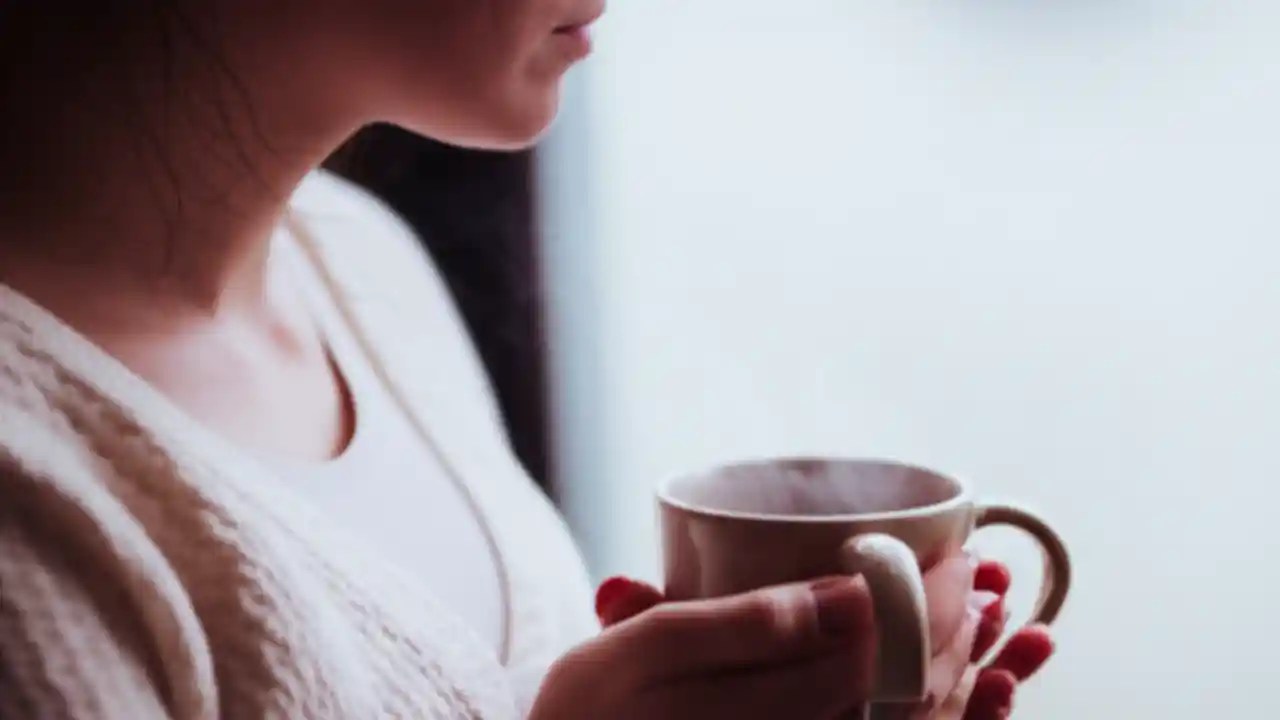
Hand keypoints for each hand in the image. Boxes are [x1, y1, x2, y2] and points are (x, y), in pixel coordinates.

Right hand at [592, 559, 1053, 719]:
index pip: (892, 654)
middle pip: (919, 695)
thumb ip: (748, 625)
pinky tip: (985, 694)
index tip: (966, 558)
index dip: (941, 605)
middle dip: (970, 635)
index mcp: (775, 713)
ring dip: (981, 682)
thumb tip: (848, 596)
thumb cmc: (591, 712)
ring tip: (1021, 634)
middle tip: (993, 579)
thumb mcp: (650, 651)